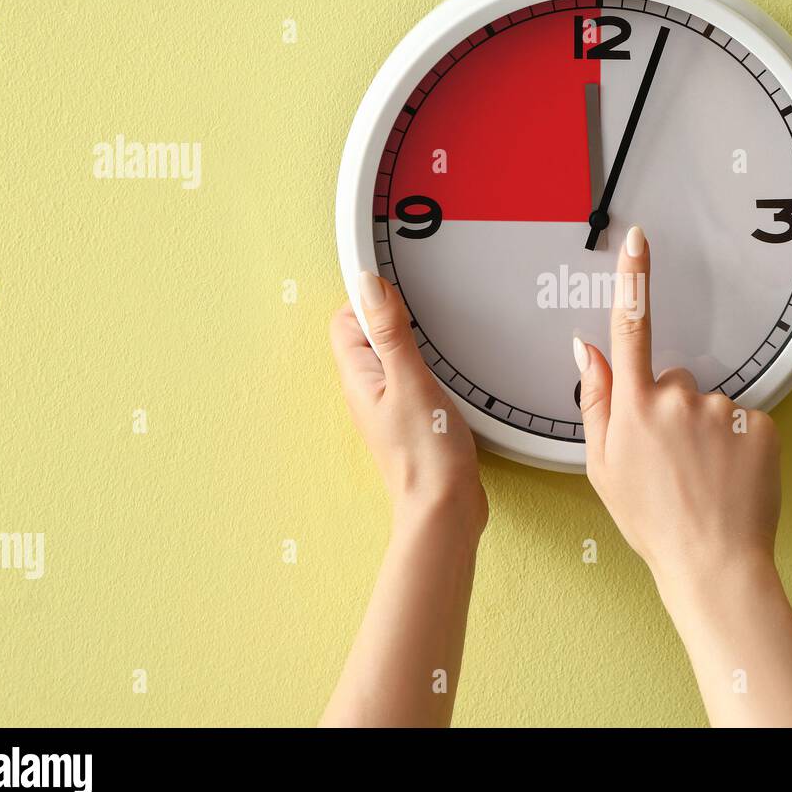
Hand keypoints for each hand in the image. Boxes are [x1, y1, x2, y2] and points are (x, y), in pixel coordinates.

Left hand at [330, 271, 485, 538]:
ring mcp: (388, 405)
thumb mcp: (411, 381)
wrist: (445, 508)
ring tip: (434, 331)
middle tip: (420, 305)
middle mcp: (367, 390)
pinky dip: (424, 364)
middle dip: (389, 313)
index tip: (398, 283)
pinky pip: (410, 377)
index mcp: (358, 377)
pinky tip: (445, 368)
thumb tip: (368, 284)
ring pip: (390, 356)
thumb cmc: (427, 453)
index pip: (345, 319)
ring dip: (409, 339)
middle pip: (366, 334)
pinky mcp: (412, 419)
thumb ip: (390, 332)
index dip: (367, 297)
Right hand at [573, 225, 791, 726]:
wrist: (713, 563)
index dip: (634, 278)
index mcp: (635, 408)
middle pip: (674, 380)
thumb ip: (595, 400)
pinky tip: (730, 477)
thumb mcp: (602, 467)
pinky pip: (745, 419)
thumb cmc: (653, 522)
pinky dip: (738, 443)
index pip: (631, 326)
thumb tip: (584, 348)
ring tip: (703, 478)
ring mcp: (723, 410)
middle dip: (672, 410)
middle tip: (672, 463)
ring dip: (706, 431)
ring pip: (710, 404)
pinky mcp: (761, 423)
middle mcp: (679, 399)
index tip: (638, 239)